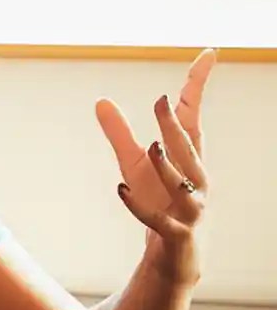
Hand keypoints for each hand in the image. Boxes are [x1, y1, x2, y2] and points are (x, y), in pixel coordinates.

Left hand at [95, 49, 216, 285]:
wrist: (174, 256)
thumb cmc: (159, 201)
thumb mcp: (134, 165)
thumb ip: (119, 134)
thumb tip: (100, 100)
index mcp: (188, 158)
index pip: (194, 116)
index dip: (198, 85)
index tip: (208, 53)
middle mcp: (196, 179)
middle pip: (189, 148)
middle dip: (176, 126)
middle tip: (161, 100)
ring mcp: (189, 208)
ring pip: (184, 184)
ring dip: (168, 166)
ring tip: (152, 146)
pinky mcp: (175, 232)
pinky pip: (158, 220)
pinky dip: (139, 207)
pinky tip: (120, 190)